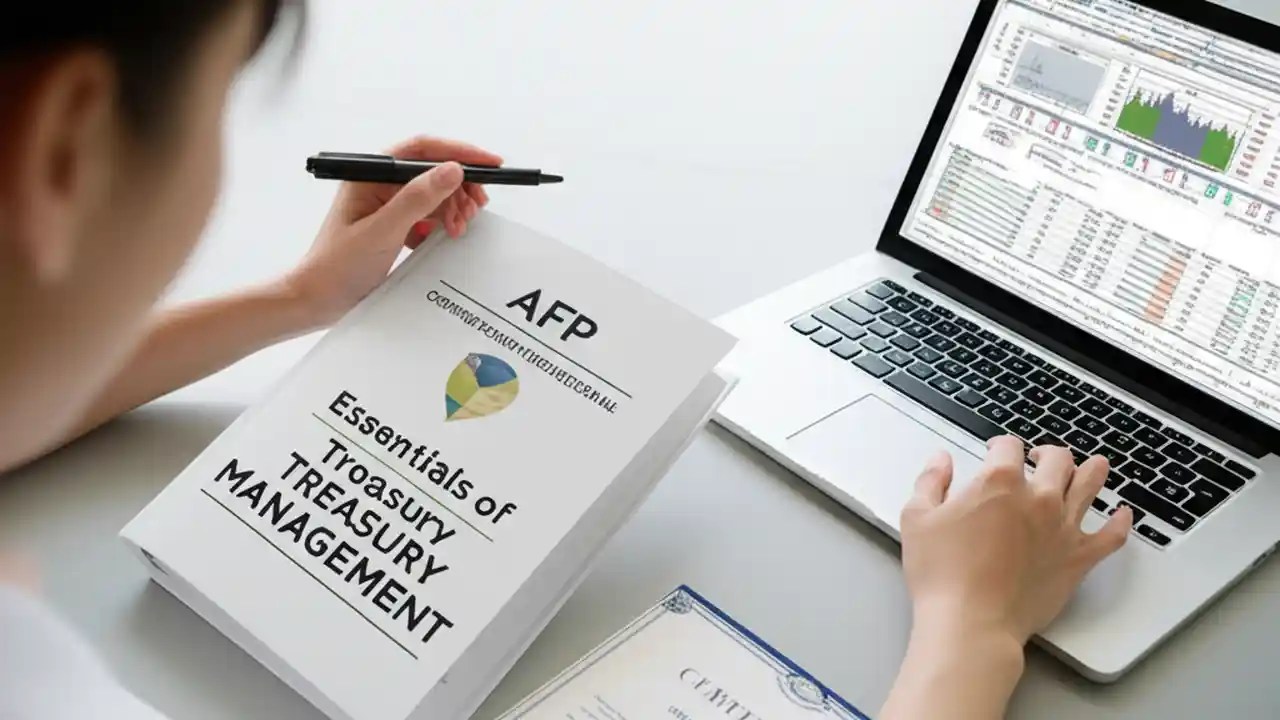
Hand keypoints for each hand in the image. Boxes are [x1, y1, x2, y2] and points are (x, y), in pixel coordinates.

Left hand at [285, 136, 501, 326]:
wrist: (317, 301)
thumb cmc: (338, 266)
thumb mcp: (382, 231)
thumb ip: (417, 198)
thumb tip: (452, 170)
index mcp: (370, 175)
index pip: (422, 150)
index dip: (459, 152)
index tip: (490, 163)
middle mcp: (379, 185)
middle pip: (432, 172)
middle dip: (459, 187)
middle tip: (477, 207)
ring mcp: (386, 206)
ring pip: (433, 195)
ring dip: (453, 208)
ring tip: (459, 228)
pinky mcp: (393, 226)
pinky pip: (427, 216)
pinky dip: (442, 224)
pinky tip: (445, 237)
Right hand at [901, 436, 1130, 646]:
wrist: (972, 622)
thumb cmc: (942, 574)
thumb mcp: (918, 518)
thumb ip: (931, 481)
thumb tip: (941, 460)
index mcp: (999, 481)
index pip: (1008, 446)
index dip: (1000, 445)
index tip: (994, 452)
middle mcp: (1038, 497)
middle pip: (1057, 458)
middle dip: (1047, 454)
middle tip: (1040, 458)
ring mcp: (1064, 527)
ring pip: (1090, 484)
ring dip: (1092, 470)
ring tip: (1095, 465)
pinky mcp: (1078, 559)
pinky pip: (1112, 535)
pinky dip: (1121, 521)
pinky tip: (1123, 513)